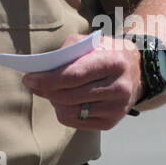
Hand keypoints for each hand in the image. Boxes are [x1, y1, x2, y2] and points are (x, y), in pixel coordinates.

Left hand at [21, 33, 143, 131]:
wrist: (136, 71)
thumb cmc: (106, 53)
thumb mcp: (91, 42)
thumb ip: (67, 52)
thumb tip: (42, 70)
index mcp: (114, 62)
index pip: (75, 75)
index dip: (49, 79)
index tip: (29, 79)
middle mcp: (119, 88)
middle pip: (70, 95)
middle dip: (46, 91)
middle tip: (33, 84)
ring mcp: (117, 108)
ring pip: (71, 111)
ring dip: (54, 102)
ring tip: (51, 91)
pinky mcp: (112, 122)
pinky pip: (77, 122)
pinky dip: (64, 112)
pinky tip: (64, 101)